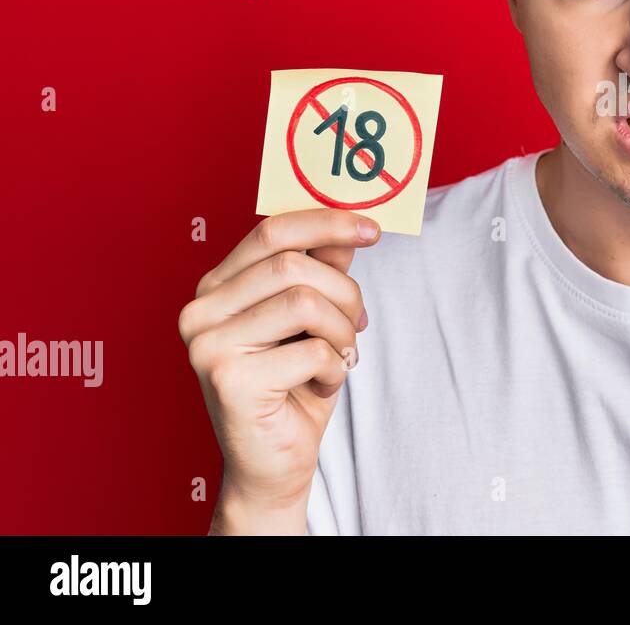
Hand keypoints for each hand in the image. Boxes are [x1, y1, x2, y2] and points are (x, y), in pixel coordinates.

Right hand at [178, 209, 378, 533]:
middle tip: (360, 323)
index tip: (372, 229)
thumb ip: (322, 270)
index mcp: (216, 288)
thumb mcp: (314, 319)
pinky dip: (334, 367)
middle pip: (293, 264)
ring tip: (340, 355)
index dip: (325, 222)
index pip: (271, 232)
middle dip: (344, 292)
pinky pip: (311, 350)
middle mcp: (200, 311)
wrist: (273, 464)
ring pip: (305, 302)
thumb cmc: (295, 386)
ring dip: (342, 331)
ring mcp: (209, 346)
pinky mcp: (230, 381)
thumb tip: (348, 225)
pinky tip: (321, 384)